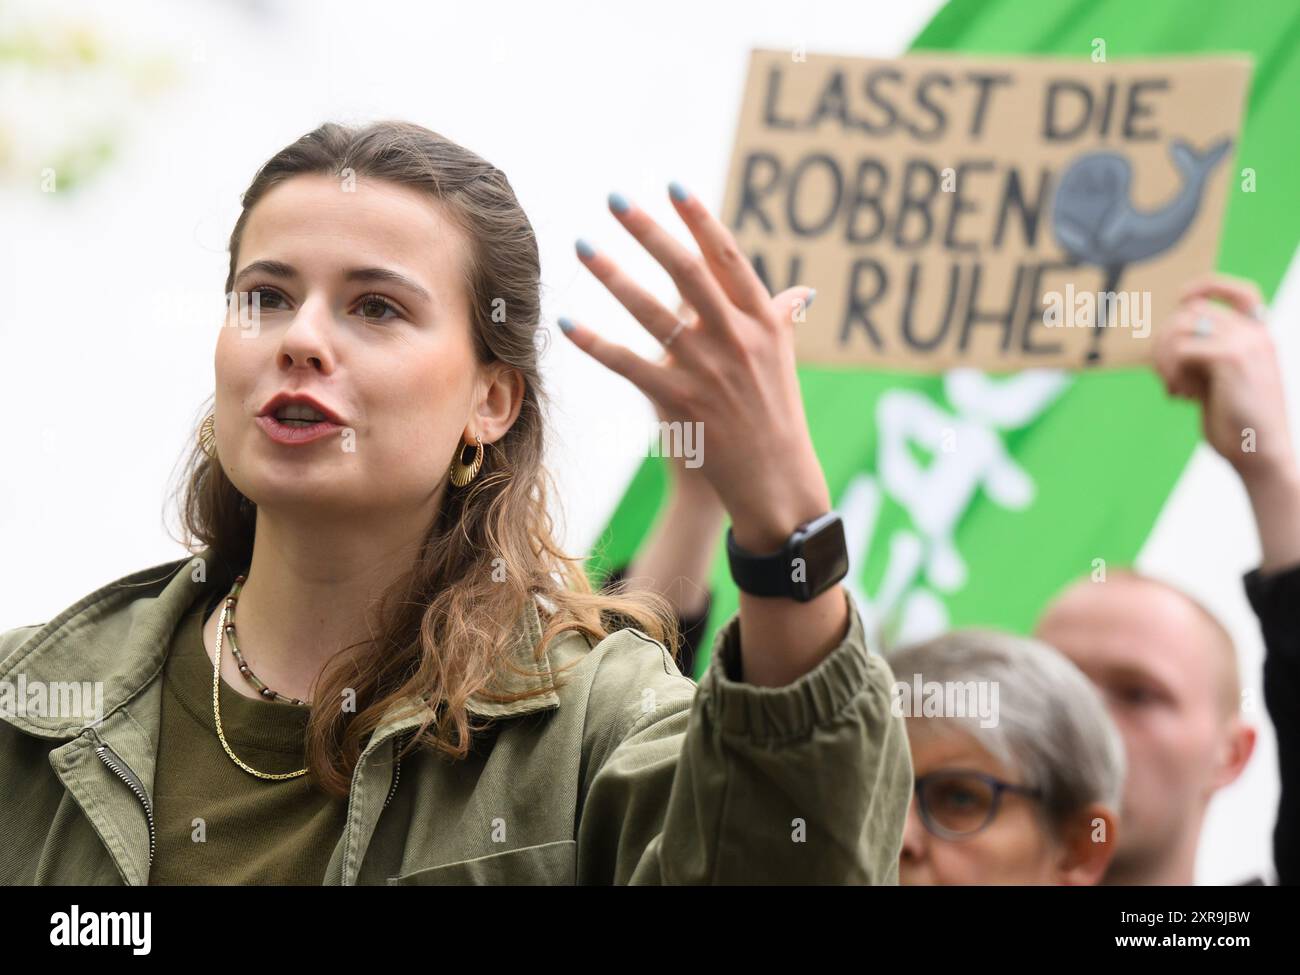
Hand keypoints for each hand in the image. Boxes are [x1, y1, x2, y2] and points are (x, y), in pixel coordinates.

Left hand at [561, 186, 827, 553]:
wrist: (775, 481)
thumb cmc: (776, 417)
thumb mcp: (784, 363)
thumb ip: (782, 320)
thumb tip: (798, 292)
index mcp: (763, 322)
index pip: (728, 258)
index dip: (700, 219)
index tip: (672, 185)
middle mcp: (737, 339)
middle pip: (687, 272)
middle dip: (649, 231)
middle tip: (615, 199)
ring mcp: (708, 371)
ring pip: (652, 313)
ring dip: (613, 276)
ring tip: (582, 245)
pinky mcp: (680, 403)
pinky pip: (628, 365)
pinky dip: (596, 343)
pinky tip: (567, 322)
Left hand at [1153, 273, 1299, 572]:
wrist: (1261, 453)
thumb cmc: (1237, 424)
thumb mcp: (1221, 384)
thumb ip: (1205, 359)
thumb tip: (1165, 342)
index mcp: (1258, 337)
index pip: (1240, 292)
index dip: (1208, 285)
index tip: (1182, 297)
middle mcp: (1255, 334)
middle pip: (1192, 311)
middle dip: (1165, 341)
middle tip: (1165, 376)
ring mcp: (1245, 343)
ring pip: (1182, 326)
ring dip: (1164, 357)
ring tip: (1172, 387)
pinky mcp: (1230, 359)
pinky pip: (1181, 350)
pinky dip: (1172, 372)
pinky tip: (1182, 396)